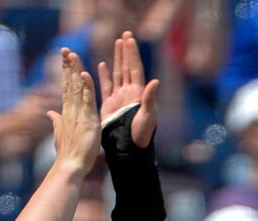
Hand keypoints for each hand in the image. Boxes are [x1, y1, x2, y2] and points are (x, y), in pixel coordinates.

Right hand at [46, 49, 99, 178]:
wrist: (70, 167)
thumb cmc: (68, 153)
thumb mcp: (60, 133)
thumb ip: (56, 121)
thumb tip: (49, 112)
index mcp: (67, 112)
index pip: (66, 87)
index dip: (65, 72)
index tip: (64, 58)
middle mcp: (71, 110)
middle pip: (68, 83)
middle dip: (67, 66)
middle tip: (65, 48)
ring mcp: (78, 114)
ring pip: (76, 87)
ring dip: (75, 70)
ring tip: (72, 54)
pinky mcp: (88, 120)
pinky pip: (87, 100)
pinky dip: (86, 87)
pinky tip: (85, 74)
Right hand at [98, 31, 158, 146]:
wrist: (129, 149)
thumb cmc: (142, 136)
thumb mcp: (148, 117)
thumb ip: (149, 99)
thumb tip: (155, 81)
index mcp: (138, 93)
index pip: (135, 68)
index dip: (132, 53)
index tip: (130, 39)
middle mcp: (128, 93)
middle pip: (126, 67)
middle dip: (125, 51)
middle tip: (125, 34)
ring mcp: (118, 98)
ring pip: (117, 74)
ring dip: (116, 59)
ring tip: (116, 43)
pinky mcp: (108, 106)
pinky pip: (106, 87)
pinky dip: (104, 76)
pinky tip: (102, 64)